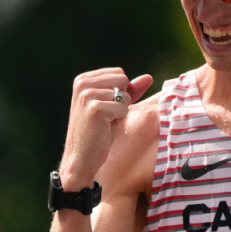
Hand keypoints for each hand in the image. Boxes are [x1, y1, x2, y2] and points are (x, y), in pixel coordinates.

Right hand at [59, 68, 153, 190]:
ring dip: (120, 111)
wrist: (82, 158)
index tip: (104, 108)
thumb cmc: (99, 132)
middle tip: (106, 116)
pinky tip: (104, 128)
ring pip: (125, 95)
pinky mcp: (95, 108)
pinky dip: (119, 120)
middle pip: (123, 80)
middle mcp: (82, 83)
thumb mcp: (114, 106)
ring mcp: (87, 94)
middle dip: (121, 100)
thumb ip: (130, 90)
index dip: (119, 94)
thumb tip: (148, 77)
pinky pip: (123, 108)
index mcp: (83, 79)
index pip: (120, 74)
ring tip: (104, 122)